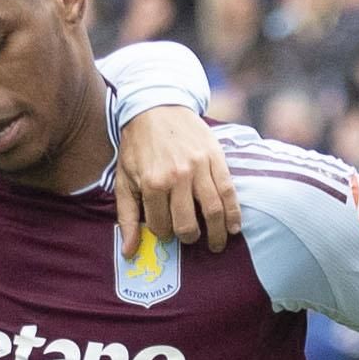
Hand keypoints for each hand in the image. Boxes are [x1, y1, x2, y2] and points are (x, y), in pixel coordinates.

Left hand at [115, 107, 238, 252]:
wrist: (156, 107)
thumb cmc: (137, 147)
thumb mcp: (124, 180)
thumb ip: (127, 217)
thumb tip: (128, 252)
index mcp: (152, 184)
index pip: (162, 227)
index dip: (163, 234)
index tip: (166, 229)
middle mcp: (177, 177)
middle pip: (188, 224)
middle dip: (189, 237)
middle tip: (191, 238)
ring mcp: (199, 167)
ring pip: (213, 211)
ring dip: (216, 234)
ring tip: (216, 244)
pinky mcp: (215, 158)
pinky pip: (228, 191)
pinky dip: (234, 213)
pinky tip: (234, 227)